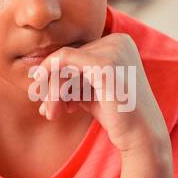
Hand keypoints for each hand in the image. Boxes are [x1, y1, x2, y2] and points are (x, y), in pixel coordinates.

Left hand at [30, 33, 169, 156]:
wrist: (142, 137)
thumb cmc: (117, 116)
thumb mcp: (91, 90)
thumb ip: (70, 76)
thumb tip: (35, 69)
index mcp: (119, 42)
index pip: (77, 53)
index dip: (59, 76)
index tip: (48, 100)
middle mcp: (118, 40)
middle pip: (69, 56)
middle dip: (53, 84)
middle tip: (45, 109)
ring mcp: (113, 49)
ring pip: (63, 60)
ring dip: (51, 89)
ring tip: (49, 113)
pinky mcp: (105, 63)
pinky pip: (64, 61)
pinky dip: (53, 83)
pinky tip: (52, 107)